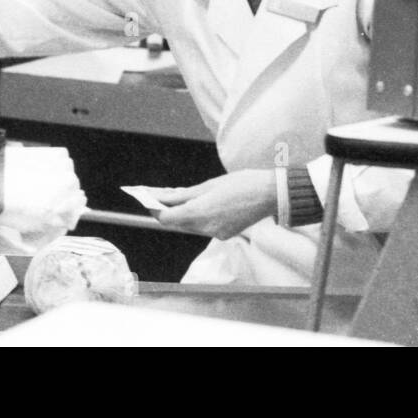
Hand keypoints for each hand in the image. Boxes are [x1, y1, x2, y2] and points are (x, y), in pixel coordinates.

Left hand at [154, 170, 276, 239]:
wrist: (271, 194)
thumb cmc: (241, 183)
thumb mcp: (210, 184)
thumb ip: (184, 195)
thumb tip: (163, 197)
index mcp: (199, 213)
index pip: (166, 218)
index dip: (154, 208)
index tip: (147, 197)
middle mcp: (205, 228)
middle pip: (177, 222)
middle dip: (166, 209)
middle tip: (156, 194)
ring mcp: (216, 233)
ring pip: (190, 224)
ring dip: (181, 212)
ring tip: (174, 196)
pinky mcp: (225, 234)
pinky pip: (204, 226)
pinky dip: (197, 216)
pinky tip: (197, 204)